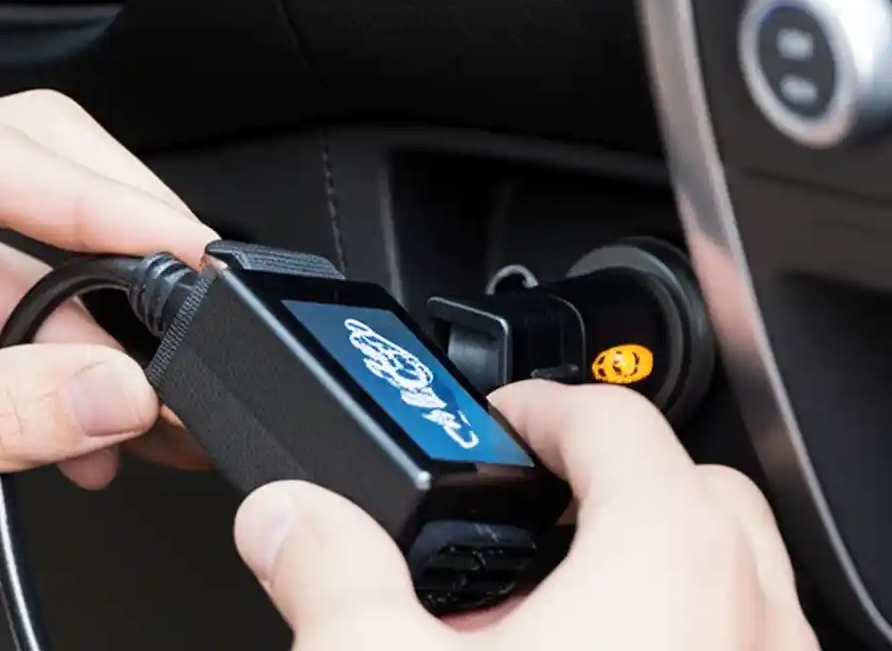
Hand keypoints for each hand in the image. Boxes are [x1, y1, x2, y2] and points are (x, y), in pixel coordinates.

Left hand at [0, 90, 217, 646]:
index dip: (106, 201)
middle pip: (14, 184)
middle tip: (182, 293)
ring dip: (82, 344)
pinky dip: (41, 384)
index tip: (184, 249)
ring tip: (136, 411)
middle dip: (107, 243)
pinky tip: (76, 436)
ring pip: (14, 275)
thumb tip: (118, 392)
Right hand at [233, 380, 820, 650]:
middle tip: (526, 500)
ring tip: (552, 602)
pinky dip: (676, 641)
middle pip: (700, 490)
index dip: (541, 405)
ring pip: (740, 584)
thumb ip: (326, 570)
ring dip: (654, 560)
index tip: (496, 422)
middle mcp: (746, 630)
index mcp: (665, 570)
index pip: (617, 424)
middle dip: (610, 475)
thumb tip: (286, 518)